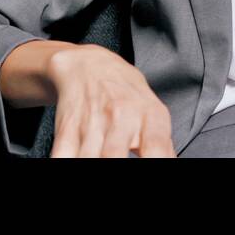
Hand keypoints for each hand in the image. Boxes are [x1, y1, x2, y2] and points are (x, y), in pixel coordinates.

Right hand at [46, 45, 175, 157]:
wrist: (88, 66)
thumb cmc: (125, 93)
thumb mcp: (153, 111)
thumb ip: (164, 144)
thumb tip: (171, 162)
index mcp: (149, 114)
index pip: (157, 147)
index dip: (155, 162)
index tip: (154, 169)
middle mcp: (121, 116)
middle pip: (114, 155)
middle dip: (114, 162)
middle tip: (116, 161)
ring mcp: (92, 122)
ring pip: (87, 158)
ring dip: (91, 161)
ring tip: (98, 157)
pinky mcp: (67, 128)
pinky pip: (63, 155)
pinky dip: (67, 159)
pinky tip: (75, 157)